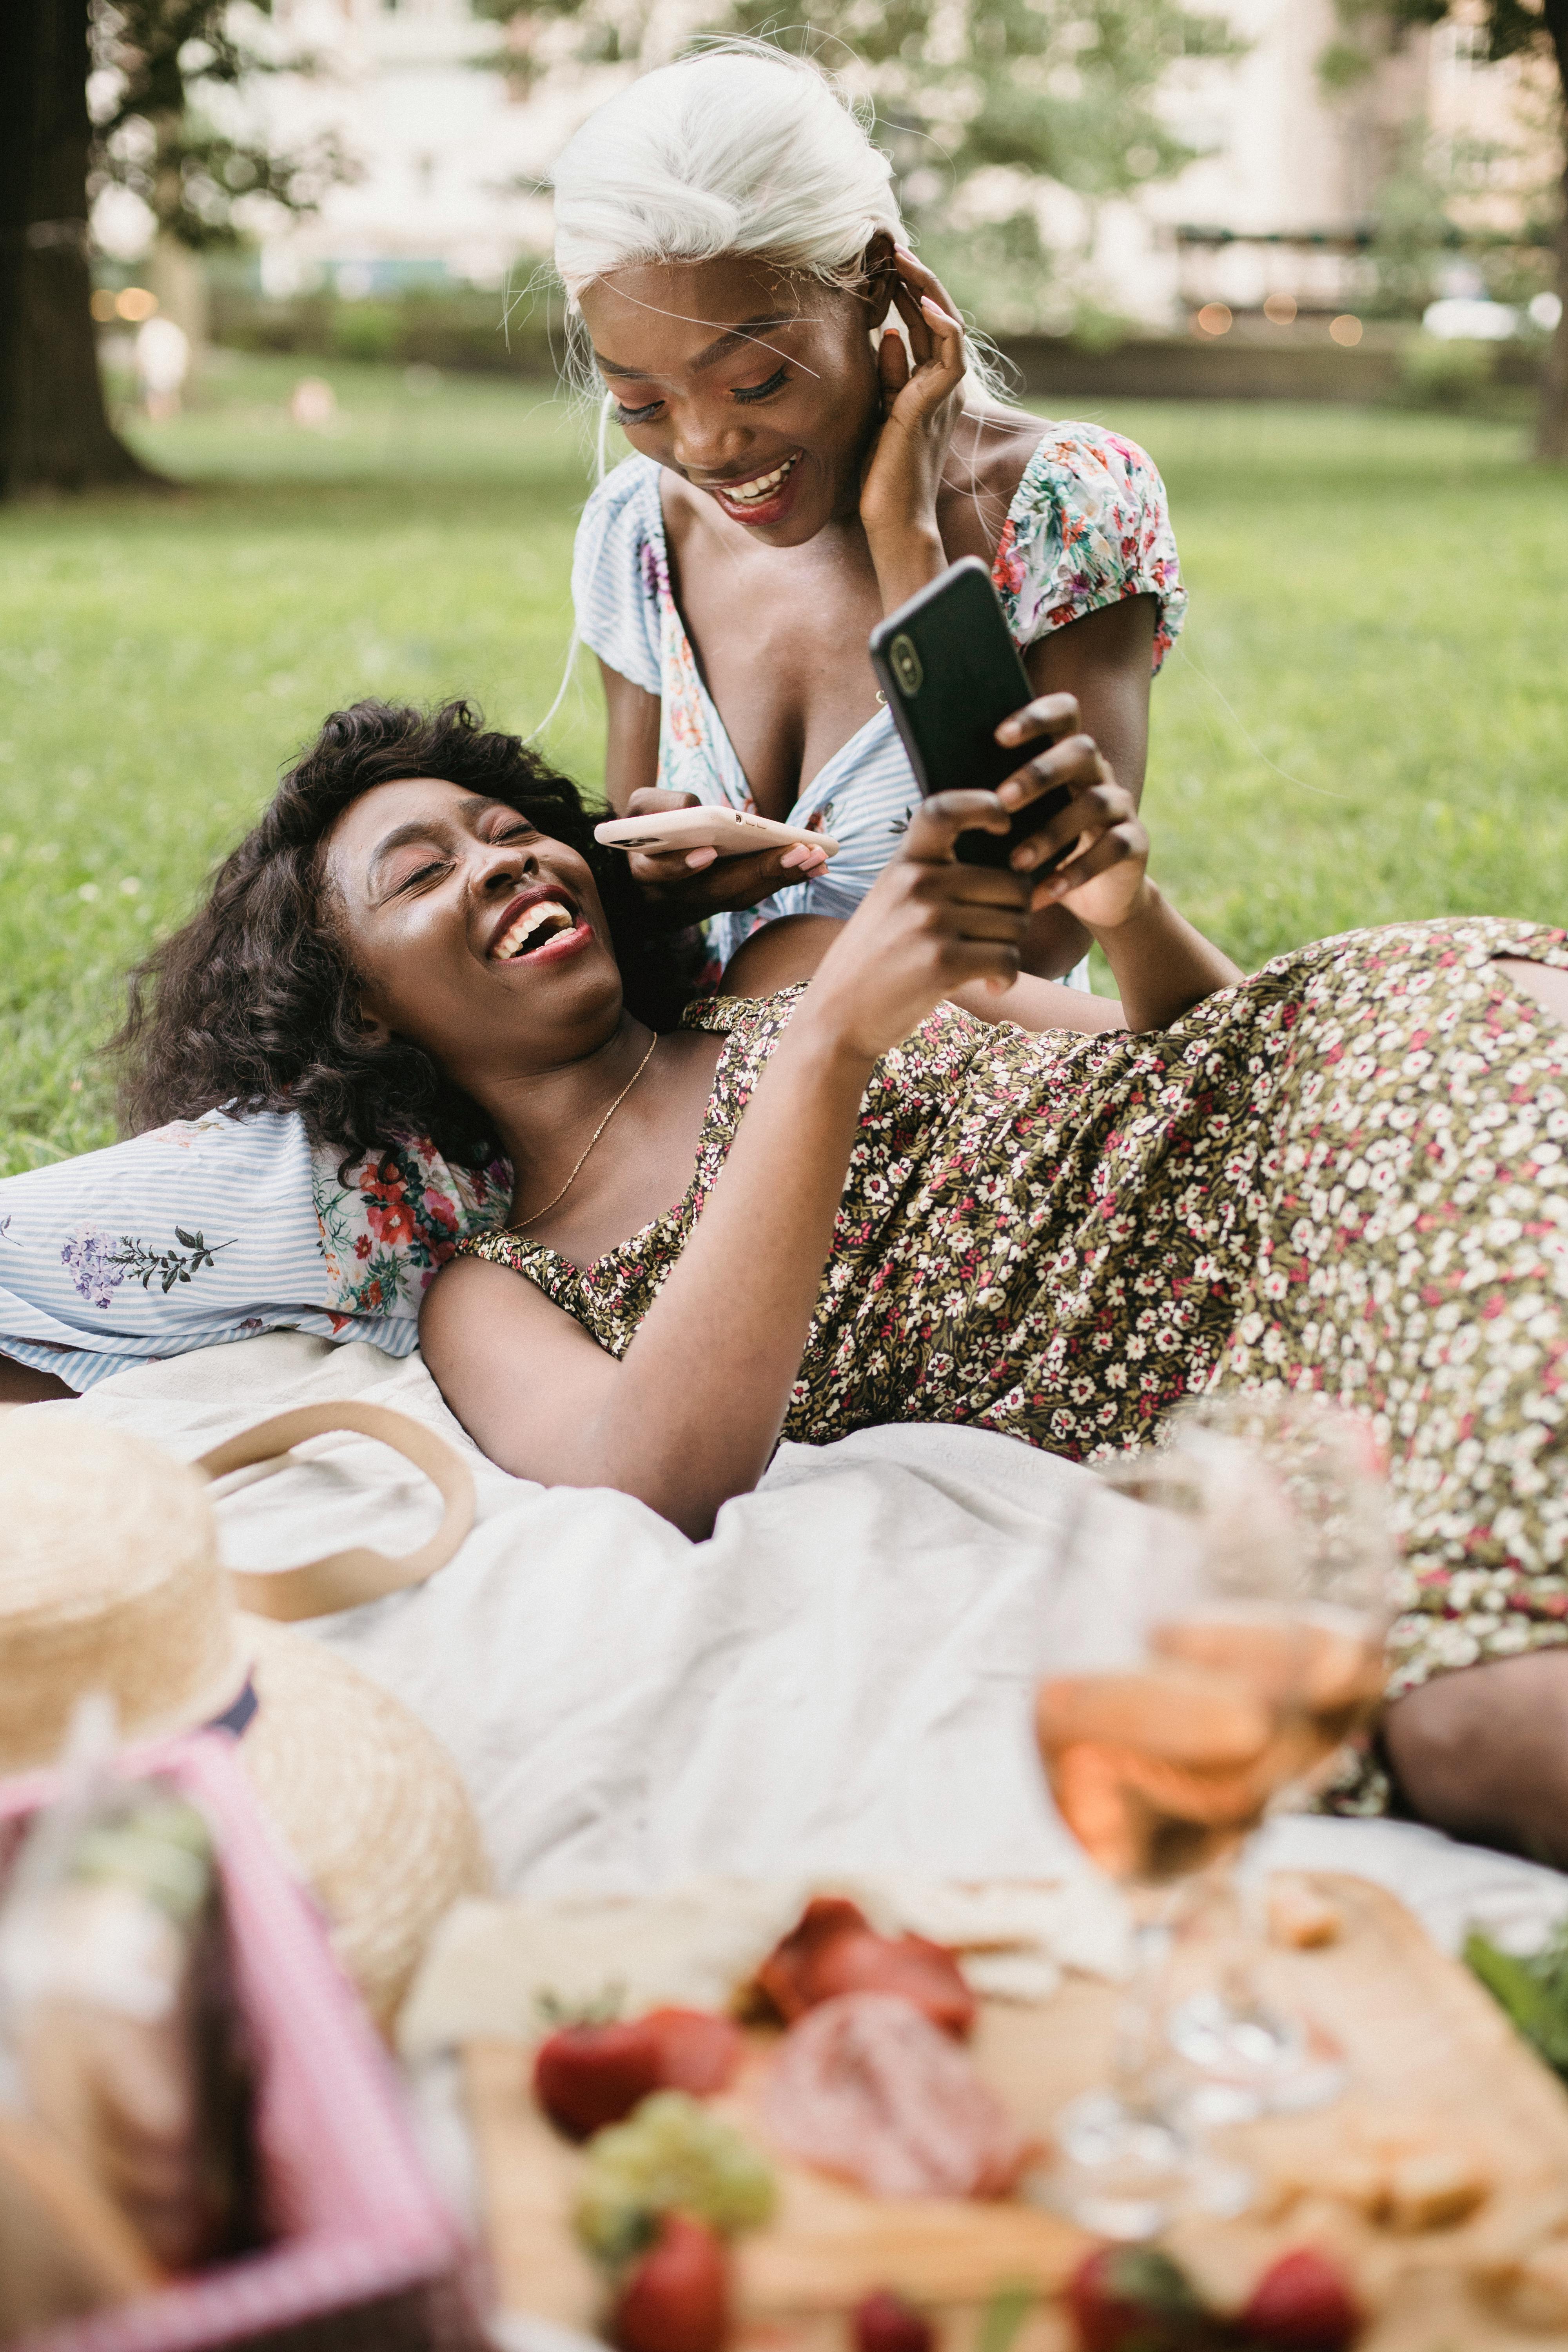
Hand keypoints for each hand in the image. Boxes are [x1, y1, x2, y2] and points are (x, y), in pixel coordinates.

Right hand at [618, 788, 829, 924]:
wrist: (644, 865)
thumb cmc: (644, 827)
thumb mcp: (640, 809)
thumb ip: (660, 804)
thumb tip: (698, 807)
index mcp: (644, 870)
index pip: (660, 873)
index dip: (682, 866)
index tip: (708, 852)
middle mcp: (674, 896)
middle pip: (718, 890)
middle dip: (761, 871)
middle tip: (799, 851)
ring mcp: (702, 904)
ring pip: (742, 897)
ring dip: (782, 878)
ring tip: (817, 857)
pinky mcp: (724, 901)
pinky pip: (757, 894)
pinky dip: (787, 879)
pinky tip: (817, 864)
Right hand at [797, 792, 1029, 1063]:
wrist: (837, 1018)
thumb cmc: (876, 963)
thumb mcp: (891, 903)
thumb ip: (933, 877)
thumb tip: (1015, 870)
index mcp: (904, 864)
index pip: (944, 809)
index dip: (984, 805)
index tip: (1002, 824)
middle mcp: (916, 884)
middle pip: (1012, 884)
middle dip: (1017, 914)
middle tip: (993, 938)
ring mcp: (928, 921)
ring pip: (1016, 924)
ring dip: (1010, 949)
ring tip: (983, 964)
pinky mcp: (942, 962)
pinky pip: (1009, 959)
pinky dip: (1008, 977)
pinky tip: (993, 987)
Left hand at [858, 248, 966, 607]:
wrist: (890, 516)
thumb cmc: (880, 474)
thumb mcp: (875, 411)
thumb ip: (885, 374)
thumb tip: (887, 334)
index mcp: (927, 388)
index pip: (922, 328)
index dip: (906, 294)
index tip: (883, 265)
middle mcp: (942, 386)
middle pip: (935, 318)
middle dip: (916, 280)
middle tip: (892, 248)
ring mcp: (943, 394)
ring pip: (946, 325)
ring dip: (926, 288)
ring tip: (903, 258)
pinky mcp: (936, 403)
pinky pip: (949, 352)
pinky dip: (939, 322)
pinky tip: (920, 298)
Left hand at [992, 693, 1150, 934]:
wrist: (1095, 897)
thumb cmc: (1043, 851)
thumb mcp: (1017, 824)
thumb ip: (993, 801)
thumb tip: (937, 793)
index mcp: (1067, 758)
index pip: (1064, 713)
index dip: (1036, 717)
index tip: (998, 735)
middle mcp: (1098, 774)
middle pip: (1081, 750)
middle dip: (1040, 772)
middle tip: (1003, 800)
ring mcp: (1120, 807)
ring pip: (1095, 803)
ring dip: (1052, 832)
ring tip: (1017, 861)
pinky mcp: (1134, 843)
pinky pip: (1113, 848)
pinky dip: (1078, 871)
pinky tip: (1047, 890)